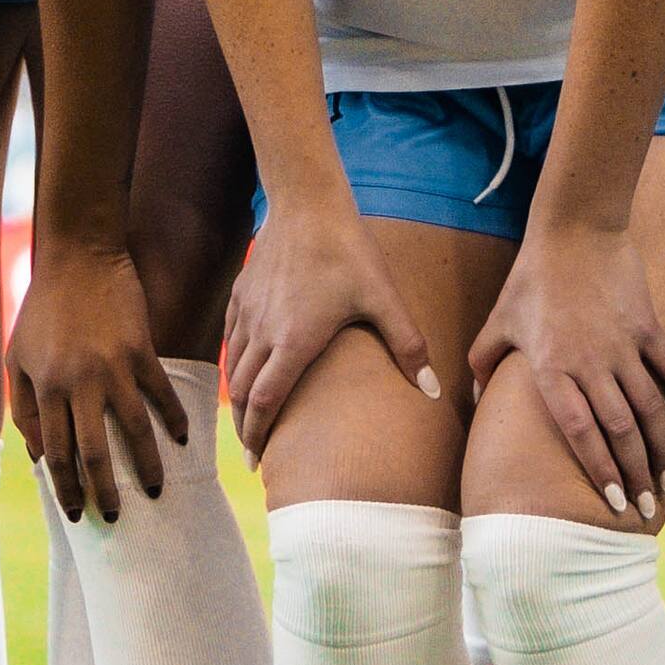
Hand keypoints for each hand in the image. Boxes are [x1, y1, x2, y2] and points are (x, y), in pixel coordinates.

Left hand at [9, 232, 185, 529]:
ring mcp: (114, 367)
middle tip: (114, 517)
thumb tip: (40, 457)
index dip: (65, 488)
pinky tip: (182, 438)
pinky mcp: (141, 350)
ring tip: (155, 490)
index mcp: (45, 388)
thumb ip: (23, 410)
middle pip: (94, 453)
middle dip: (104, 491)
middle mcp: (79, 383)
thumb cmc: (42, 311)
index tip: (76, 513)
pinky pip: (162, 394)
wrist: (79, 258)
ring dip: (146, 465)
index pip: (56, 454)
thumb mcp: (17, 359)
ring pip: (134, 430)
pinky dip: (174, 418)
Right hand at [218, 188, 444, 456]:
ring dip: (238, 399)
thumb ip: (408, 346)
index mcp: (294, 342)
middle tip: (253, 453)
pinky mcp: (239, 295)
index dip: (258, 435)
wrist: (307, 204)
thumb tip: (434, 391)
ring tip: (248, 420)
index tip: (258, 460)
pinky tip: (243, 371)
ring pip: (233, 368)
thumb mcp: (383, 298)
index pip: (265, 402)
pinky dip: (234, 364)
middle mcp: (263, 332)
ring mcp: (247, 313)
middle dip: (245, 427)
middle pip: (242, 394)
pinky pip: (231, 340)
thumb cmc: (349, 251)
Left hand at [471, 212, 664, 526]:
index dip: (599, 469)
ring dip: (662, 451)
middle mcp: (590, 362)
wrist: (576, 228)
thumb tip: (470, 396)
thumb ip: (482, 362)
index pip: (579, 431)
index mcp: (551, 367)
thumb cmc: (531, 277)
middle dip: (635, 475)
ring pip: (651, 409)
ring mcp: (624, 345)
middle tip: (646, 512)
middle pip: (619, 430)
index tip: (612, 503)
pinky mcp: (650, 327)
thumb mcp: (497, 321)